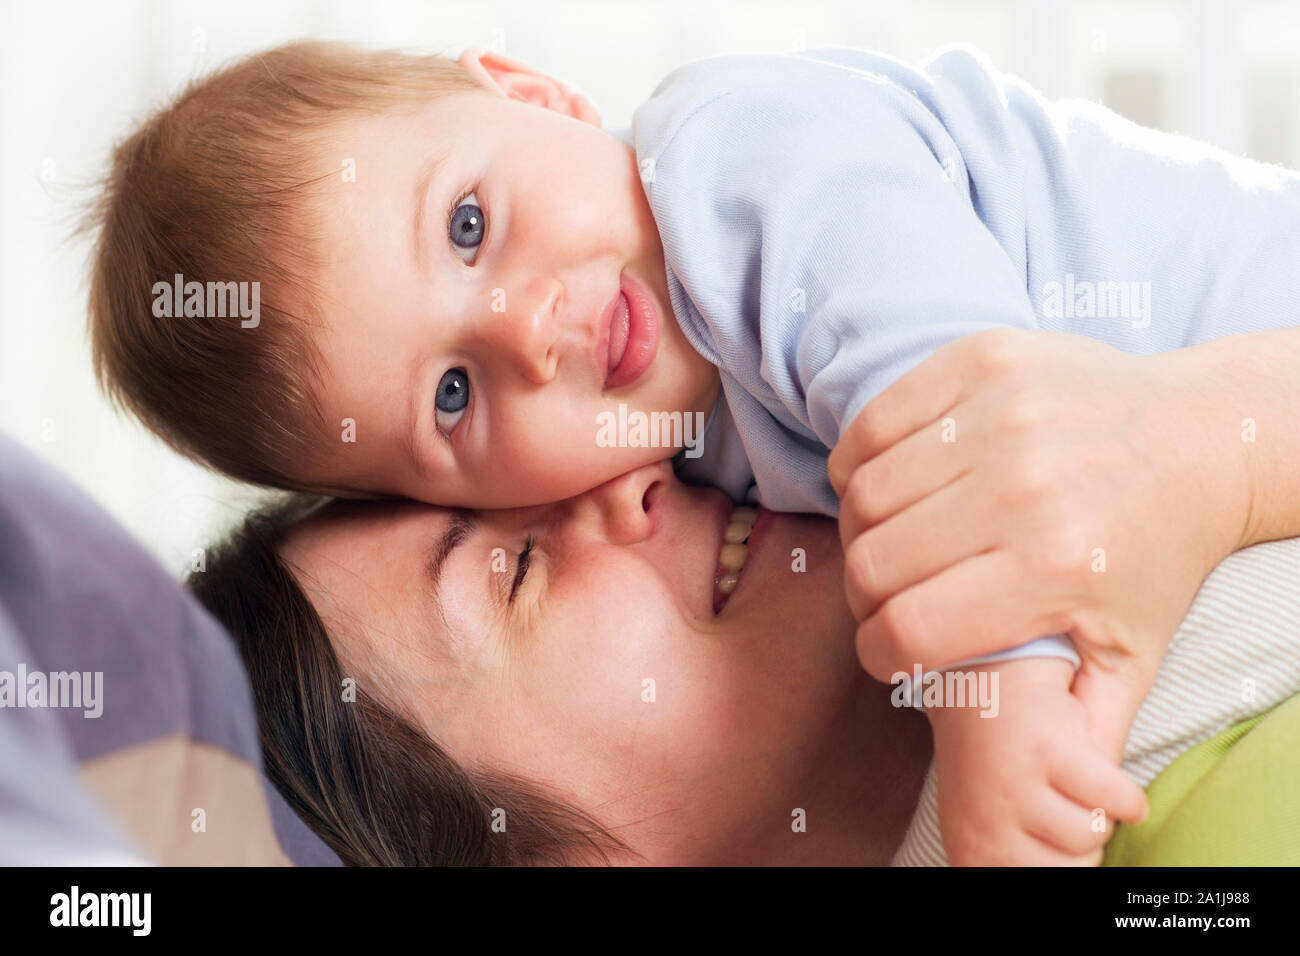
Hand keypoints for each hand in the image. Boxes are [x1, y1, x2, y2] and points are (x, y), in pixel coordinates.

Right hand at [828, 328, 1250, 751]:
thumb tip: (1054, 802)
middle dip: (866, 594)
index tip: (889, 651)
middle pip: (872, 560)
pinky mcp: (982, 359)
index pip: (909, 629)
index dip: (881, 653)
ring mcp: (1002, 412)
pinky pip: (872, 424)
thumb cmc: (1155, 549)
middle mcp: (1025, 485)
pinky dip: (862, 461)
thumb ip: (1081, 723)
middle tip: (888, 596)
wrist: (1202, 435)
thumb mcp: (1131, 650)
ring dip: (862, 528)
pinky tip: (893, 481)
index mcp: (1055, 566)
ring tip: (893, 539)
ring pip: (863, 491)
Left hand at [926, 657, 1147, 865]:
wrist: (984, 677)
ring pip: (1095, 834)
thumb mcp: (992, 819)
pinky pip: (1119, 802)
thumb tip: (1078, 871)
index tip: (1058, 840)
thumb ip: (1024, 857)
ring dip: (1096, 805)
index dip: (1064, 860)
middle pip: (1076, 870)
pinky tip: (1101, 772)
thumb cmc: (997, 754)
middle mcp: (984, 829)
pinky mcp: (1046, 754)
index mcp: (971, 852)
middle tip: (1061, 799)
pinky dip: (1126, 792)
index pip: (1043, 886)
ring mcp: (1011, 791)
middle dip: (1082, 835)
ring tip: (1067, 774)